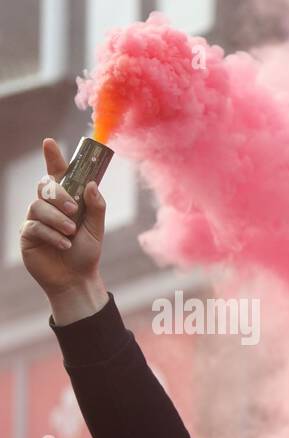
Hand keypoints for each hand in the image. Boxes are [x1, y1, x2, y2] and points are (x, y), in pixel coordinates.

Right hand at [20, 139, 108, 323]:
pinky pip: (34, 227)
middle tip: (74, 210)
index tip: (49, 143)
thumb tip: (91, 184)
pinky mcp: (27, 235)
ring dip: (57, 218)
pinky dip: (51, 235)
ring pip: (38, 206)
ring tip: (71, 233)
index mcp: (67, 201)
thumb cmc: (86, 253)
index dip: (53, 158)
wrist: (77, 279)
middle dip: (59, 195)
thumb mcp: (96, 229)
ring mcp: (36, 219)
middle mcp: (49, 206)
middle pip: (45, 186)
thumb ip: (96, 206)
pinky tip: (64, 244)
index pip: (58, 174)